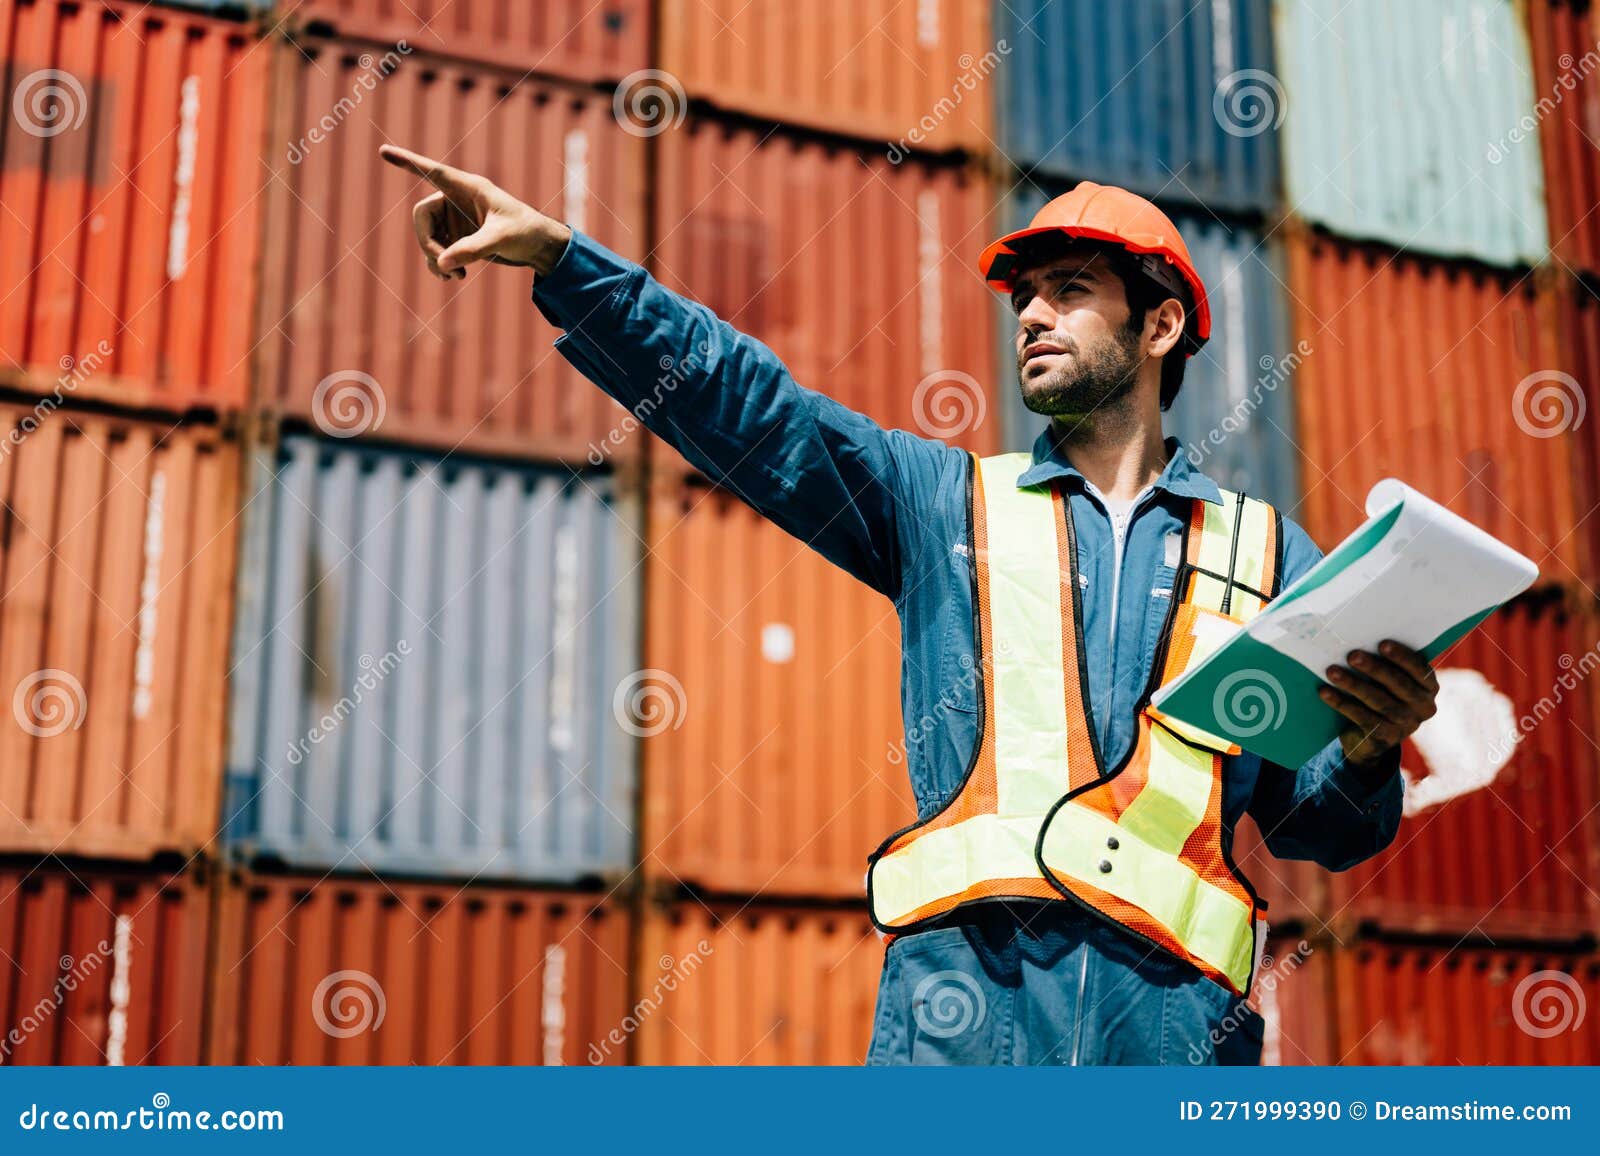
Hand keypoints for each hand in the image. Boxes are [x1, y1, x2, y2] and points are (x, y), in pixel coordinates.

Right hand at [379, 145, 570, 279]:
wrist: (538, 247)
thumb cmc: (526, 232)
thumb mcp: (501, 238)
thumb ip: (472, 249)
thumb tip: (442, 264)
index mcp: (468, 187)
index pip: (432, 171)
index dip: (408, 162)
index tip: (383, 150)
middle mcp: (456, 201)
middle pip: (422, 217)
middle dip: (427, 243)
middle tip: (443, 264)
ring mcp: (455, 220)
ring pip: (427, 237)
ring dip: (433, 259)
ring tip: (452, 278)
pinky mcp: (458, 238)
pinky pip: (437, 251)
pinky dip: (440, 265)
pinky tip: (454, 277)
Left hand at [1318, 640, 1438, 765]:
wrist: (1372, 738)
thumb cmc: (1380, 694)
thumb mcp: (1388, 680)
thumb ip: (1386, 663)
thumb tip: (1359, 636)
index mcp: (1428, 688)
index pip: (1420, 670)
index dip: (1402, 657)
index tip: (1382, 643)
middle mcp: (1423, 707)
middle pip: (1398, 685)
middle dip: (1374, 669)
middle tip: (1352, 655)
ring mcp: (1405, 725)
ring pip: (1378, 702)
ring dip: (1353, 684)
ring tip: (1332, 671)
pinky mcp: (1385, 738)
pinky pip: (1362, 718)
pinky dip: (1341, 703)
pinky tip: (1325, 692)